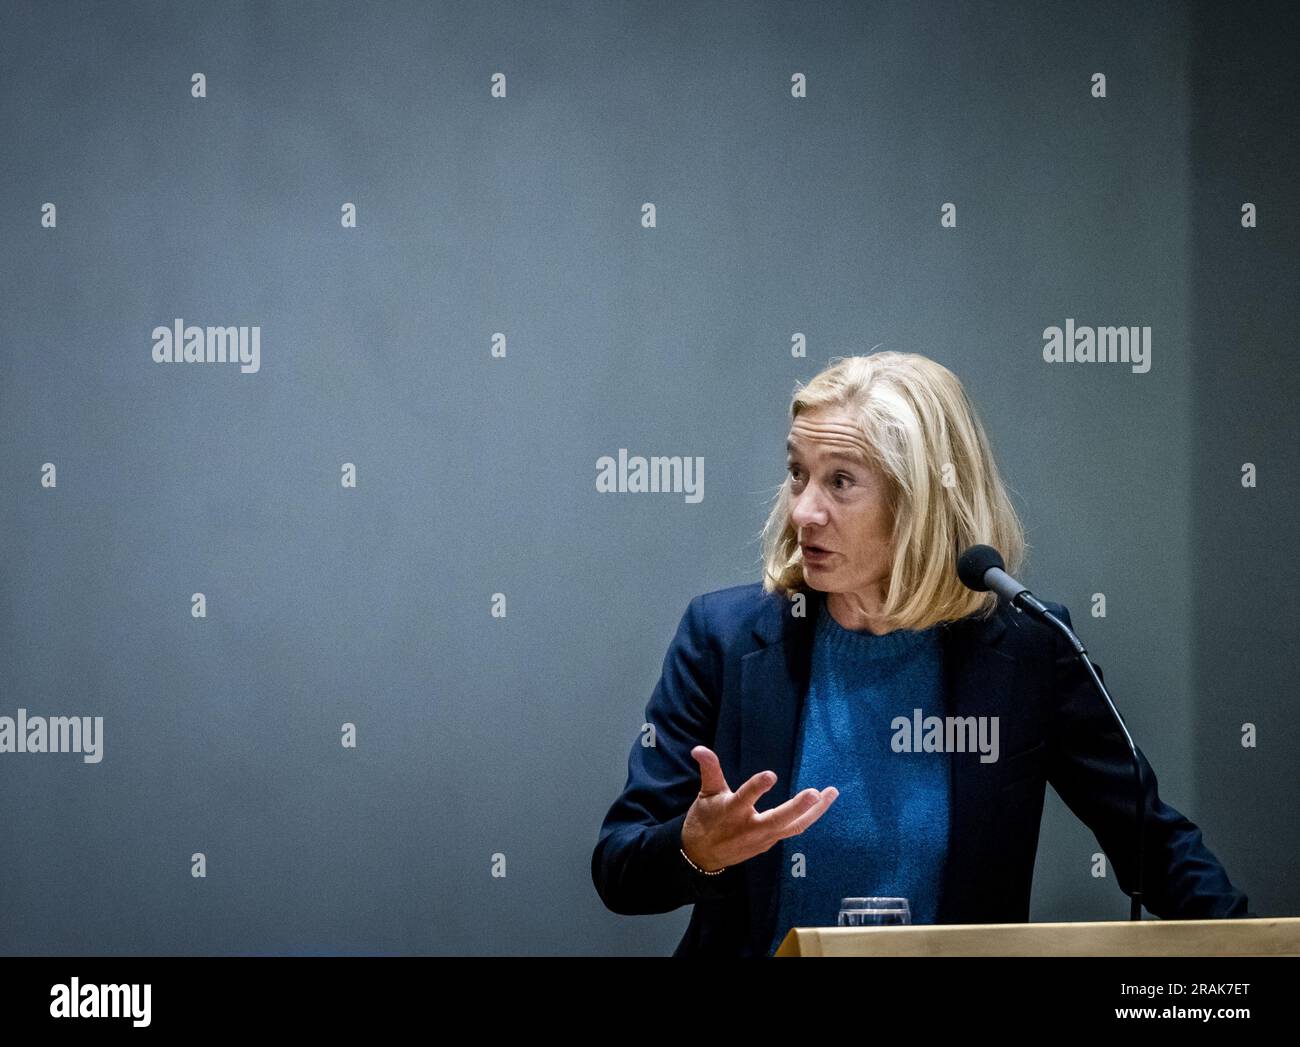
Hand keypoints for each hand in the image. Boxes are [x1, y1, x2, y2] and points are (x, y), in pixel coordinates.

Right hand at [680, 745, 838, 870]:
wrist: (702, 856)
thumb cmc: (705, 819)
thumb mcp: (706, 793)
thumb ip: (710, 769)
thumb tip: (698, 748)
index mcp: (732, 812)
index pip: (745, 799)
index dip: (757, 788)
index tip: (771, 776)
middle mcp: (750, 828)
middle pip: (777, 820)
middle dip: (797, 808)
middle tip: (815, 793)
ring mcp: (763, 838)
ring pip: (793, 827)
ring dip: (814, 812)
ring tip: (831, 793)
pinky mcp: (770, 843)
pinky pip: (793, 830)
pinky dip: (808, 818)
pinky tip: (821, 804)